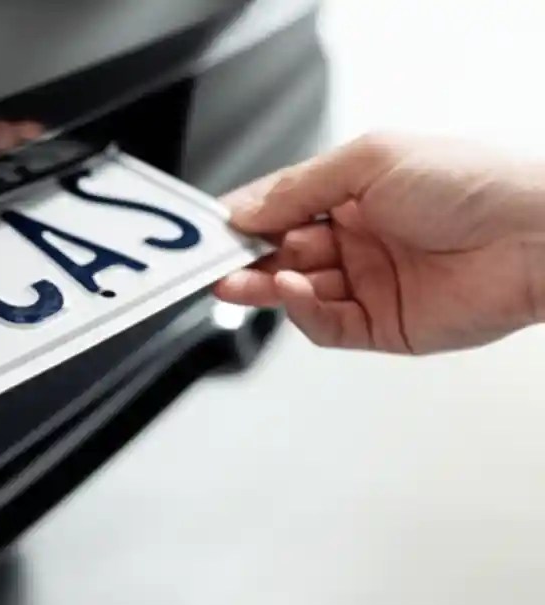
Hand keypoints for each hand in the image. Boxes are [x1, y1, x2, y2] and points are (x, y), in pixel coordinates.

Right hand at [215, 133, 544, 352]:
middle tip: (212, 261)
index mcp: (355, 195)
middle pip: (281, 254)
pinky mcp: (382, 325)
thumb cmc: (474, 182)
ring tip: (234, 280)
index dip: (245, 218)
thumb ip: (300, 187)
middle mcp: (359, 240)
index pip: (282, 208)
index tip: (211, 227)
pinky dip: (300, 311)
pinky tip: (292, 292)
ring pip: (296, 292)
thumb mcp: (370, 160)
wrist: (534, 235)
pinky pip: (325, 325)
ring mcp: (369, 284)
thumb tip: (247, 210)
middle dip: (244, 257)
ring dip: (263, 286)